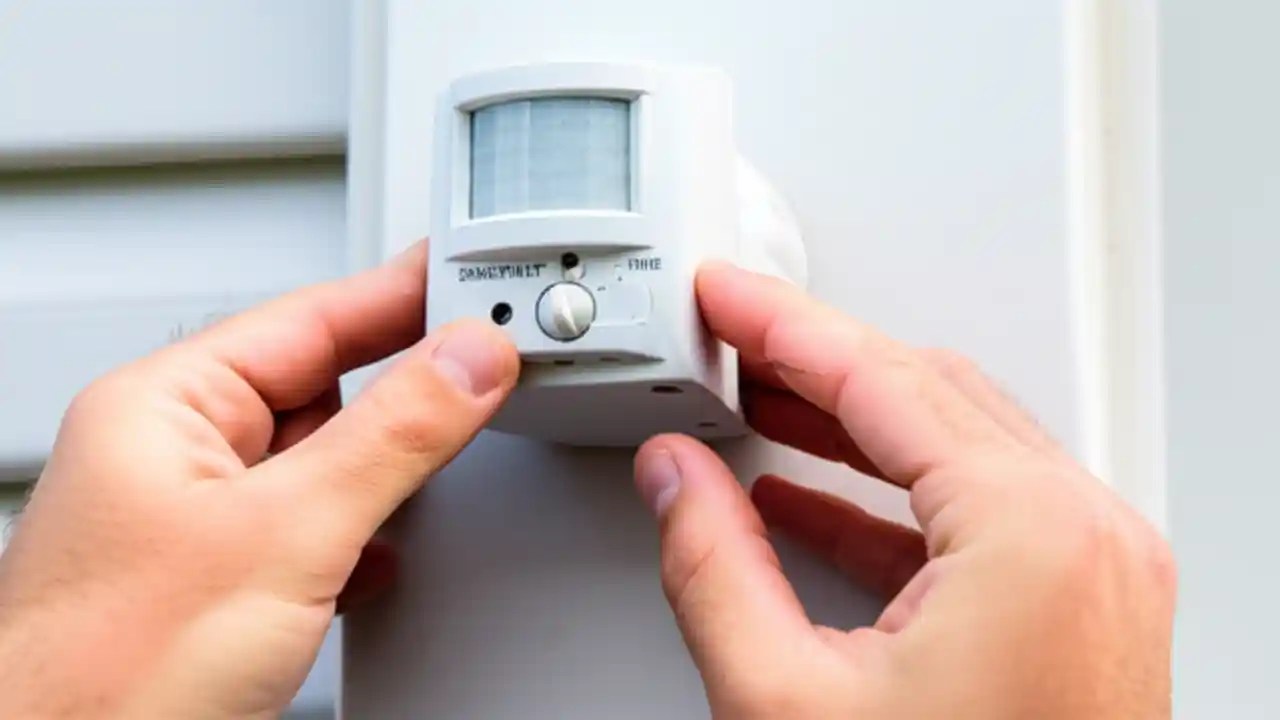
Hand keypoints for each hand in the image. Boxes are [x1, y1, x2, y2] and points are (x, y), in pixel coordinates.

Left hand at [0, 242, 518, 717]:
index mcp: (163, 409)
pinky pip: (306, 525)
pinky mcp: (215, 582)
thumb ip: (392, 437)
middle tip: (481, 377)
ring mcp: (192, 521)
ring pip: (316, 462)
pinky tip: (375, 554)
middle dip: (397, 393)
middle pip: (318, 386)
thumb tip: (467, 359)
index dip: (399, 296)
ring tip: (432, 470)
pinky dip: (354, 535)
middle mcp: (172, 455)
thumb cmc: (105, 682)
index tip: (472, 282)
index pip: (309, 318)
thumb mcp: (286, 534)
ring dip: (376, 474)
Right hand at [634, 264, 1175, 718]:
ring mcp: (1095, 574)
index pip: (879, 379)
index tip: (724, 293)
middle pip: (925, 394)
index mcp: (1030, 535)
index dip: (781, 325)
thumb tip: (676, 480)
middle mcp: (1084, 537)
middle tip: (729, 337)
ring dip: (850, 422)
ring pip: (954, 445)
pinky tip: (808, 499)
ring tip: (756, 400)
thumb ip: (714, 566)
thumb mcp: (786, 705)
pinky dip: (887, 498)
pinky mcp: (1079, 612)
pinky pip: (973, 517)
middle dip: (812, 362)